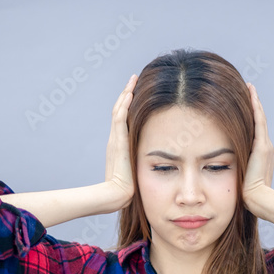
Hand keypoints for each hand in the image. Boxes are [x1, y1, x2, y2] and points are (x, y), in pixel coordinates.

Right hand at [105, 74, 136, 206]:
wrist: (117, 194)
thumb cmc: (129, 188)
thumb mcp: (138, 170)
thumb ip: (144, 162)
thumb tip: (159, 162)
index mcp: (119, 144)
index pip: (123, 119)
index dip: (129, 105)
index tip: (136, 93)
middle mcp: (115, 138)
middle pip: (120, 110)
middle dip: (127, 95)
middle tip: (134, 79)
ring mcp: (115, 139)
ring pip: (119, 110)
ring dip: (126, 94)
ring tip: (133, 80)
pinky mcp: (117, 141)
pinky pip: (120, 117)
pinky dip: (124, 104)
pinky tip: (130, 92)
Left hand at [243, 83, 273, 205]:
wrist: (257, 198)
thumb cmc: (245, 192)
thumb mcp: (239, 173)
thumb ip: (234, 164)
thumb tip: (219, 161)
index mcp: (261, 152)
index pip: (255, 129)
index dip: (251, 115)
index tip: (244, 102)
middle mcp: (266, 146)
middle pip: (259, 119)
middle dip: (253, 104)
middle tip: (247, 88)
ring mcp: (265, 145)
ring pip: (259, 117)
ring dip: (254, 102)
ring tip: (249, 87)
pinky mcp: (262, 145)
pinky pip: (259, 121)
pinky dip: (255, 107)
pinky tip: (251, 95)